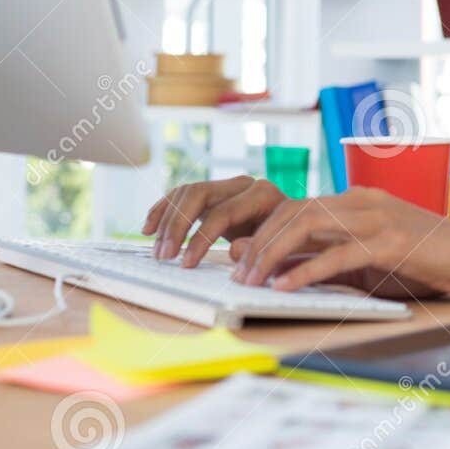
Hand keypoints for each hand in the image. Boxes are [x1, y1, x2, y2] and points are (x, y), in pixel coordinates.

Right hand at [140, 174, 289, 266]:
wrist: (300, 229)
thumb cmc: (292, 242)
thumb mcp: (282, 248)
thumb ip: (259, 249)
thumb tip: (234, 250)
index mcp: (262, 195)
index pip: (222, 212)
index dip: (200, 239)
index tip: (186, 263)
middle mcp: (244, 184)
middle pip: (198, 195)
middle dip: (177, 227)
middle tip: (164, 256)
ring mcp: (228, 186)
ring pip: (186, 192)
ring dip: (166, 221)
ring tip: (157, 250)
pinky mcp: (215, 193)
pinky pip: (182, 195)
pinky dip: (163, 209)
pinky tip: (149, 228)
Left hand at [227, 186, 449, 298]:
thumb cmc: (429, 261)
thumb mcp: (373, 259)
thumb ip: (334, 258)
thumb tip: (286, 270)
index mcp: (358, 201)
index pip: (297, 206)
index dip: (265, 231)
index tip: (243, 259)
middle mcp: (362, 202)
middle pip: (295, 211)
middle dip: (260, 241)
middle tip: (239, 271)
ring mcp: (376, 218)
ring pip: (308, 225)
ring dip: (274, 253)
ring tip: (253, 279)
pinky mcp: (390, 242)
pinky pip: (336, 255)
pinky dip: (305, 271)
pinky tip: (285, 286)